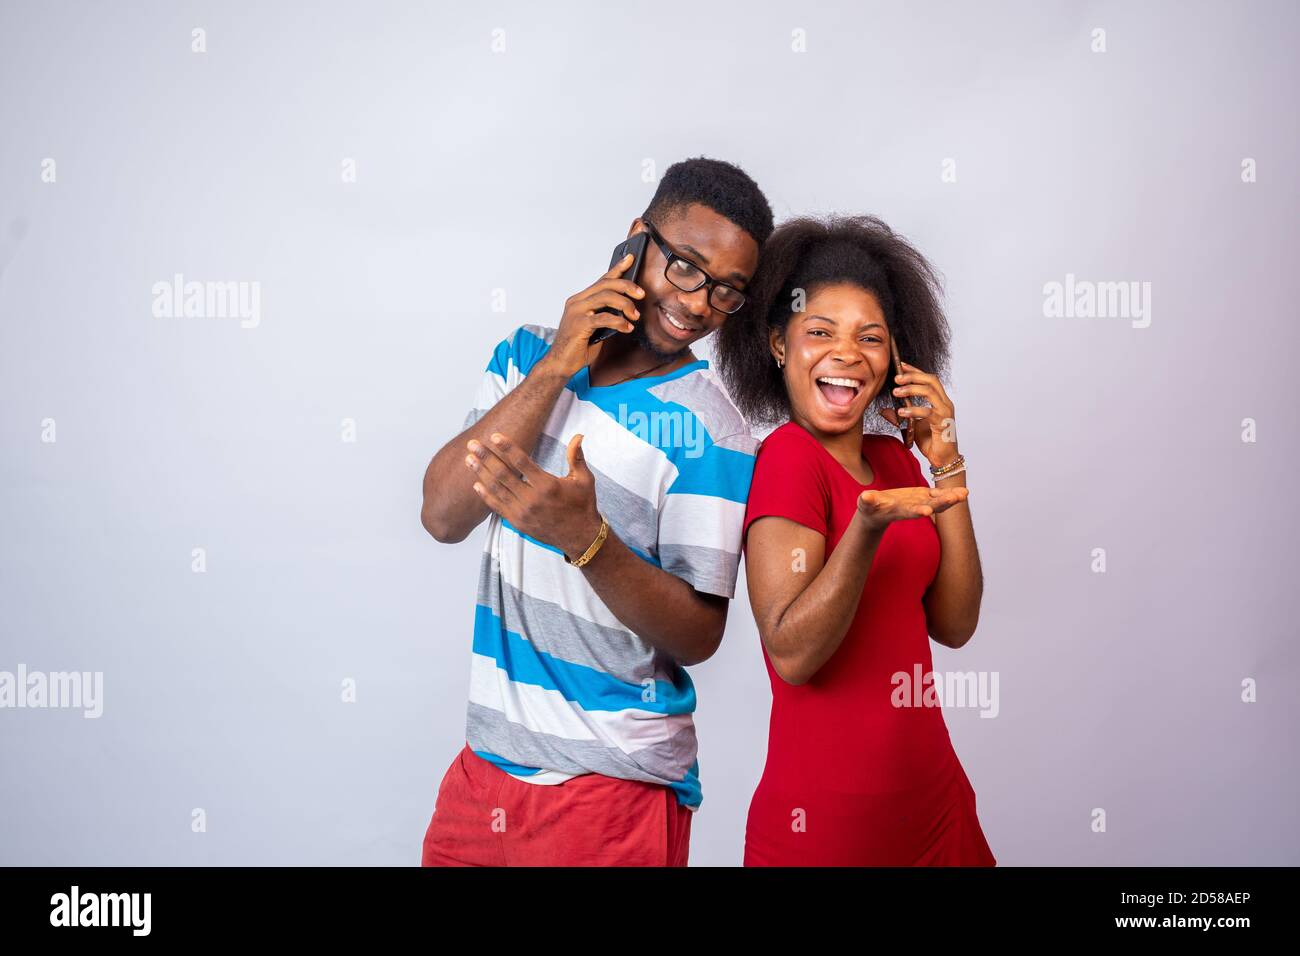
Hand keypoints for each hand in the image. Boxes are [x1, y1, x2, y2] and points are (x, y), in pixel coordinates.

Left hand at [464, 431, 603, 560]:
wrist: (579, 538)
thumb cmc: (582, 506)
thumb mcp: (584, 480)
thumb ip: (577, 457)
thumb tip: (579, 436)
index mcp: (547, 485)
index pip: (522, 462)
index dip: (507, 448)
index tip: (494, 436)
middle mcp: (532, 499)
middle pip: (503, 474)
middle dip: (485, 457)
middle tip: (472, 444)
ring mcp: (522, 512)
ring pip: (497, 489)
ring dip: (481, 473)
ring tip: (469, 460)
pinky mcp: (517, 522)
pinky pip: (497, 507)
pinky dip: (485, 495)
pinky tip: (476, 484)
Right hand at [536, 254, 645, 378]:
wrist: (560, 363)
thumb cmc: (578, 346)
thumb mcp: (596, 326)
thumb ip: (606, 314)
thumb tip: (627, 308)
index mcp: (580, 299)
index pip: (601, 280)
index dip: (617, 268)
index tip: (630, 259)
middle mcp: (577, 302)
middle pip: (606, 284)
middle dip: (627, 286)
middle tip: (641, 294)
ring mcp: (576, 312)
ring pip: (606, 297)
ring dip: (625, 304)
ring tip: (635, 315)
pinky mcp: (579, 324)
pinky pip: (604, 318)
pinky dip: (619, 322)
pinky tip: (626, 328)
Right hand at [854, 485, 968, 535]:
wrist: (878, 513)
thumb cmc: (870, 508)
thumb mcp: (867, 504)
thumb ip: (868, 501)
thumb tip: (866, 497)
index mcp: (899, 510)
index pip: (909, 511)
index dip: (917, 510)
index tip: (927, 511)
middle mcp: (913, 508)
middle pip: (929, 506)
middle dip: (942, 502)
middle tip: (955, 499)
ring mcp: (920, 502)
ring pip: (938, 500)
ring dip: (951, 498)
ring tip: (964, 494)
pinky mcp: (923, 496)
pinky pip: (939, 494)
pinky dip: (950, 492)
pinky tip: (963, 491)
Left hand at [878, 360, 959, 468]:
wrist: (943, 459)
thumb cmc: (931, 441)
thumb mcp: (912, 426)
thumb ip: (900, 416)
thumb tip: (883, 410)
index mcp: (940, 400)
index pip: (929, 379)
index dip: (915, 371)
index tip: (901, 365)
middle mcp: (945, 403)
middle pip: (931, 380)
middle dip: (913, 376)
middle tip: (896, 378)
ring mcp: (946, 412)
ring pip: (930, 392)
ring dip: (912, 389)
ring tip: (896, 392)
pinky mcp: (943, 423)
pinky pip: (928, 412)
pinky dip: (913, 410)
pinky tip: (901, 412)